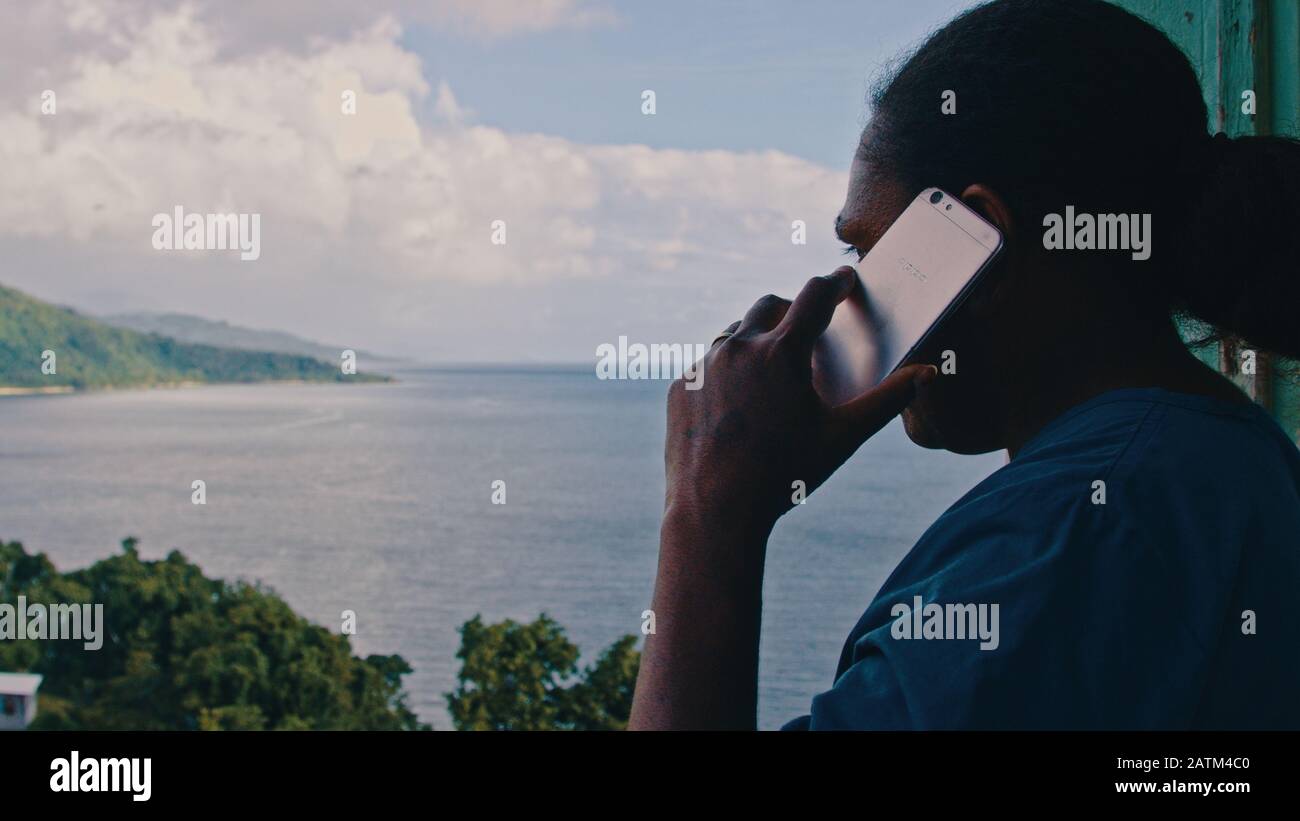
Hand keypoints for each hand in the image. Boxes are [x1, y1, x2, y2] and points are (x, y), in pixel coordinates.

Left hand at [664, 266, 936, 534]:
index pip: (815, 296)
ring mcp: (705, 365)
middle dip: (793, 308)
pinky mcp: (683, 387)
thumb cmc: (784, 475)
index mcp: (783, 352)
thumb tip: (928, 373)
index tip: (844, 279)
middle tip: (809, 324)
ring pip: (735, 333)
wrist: (715, 509)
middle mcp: (739, 347)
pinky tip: (739, 398)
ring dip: (756, 338)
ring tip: (772, 361)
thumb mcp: (843, 437)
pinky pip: (708, 366)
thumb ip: (888, 401)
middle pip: (770, 306)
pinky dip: (728, 371)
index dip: (835, 283)